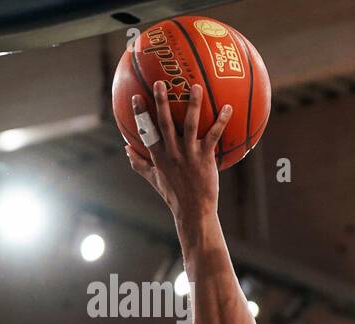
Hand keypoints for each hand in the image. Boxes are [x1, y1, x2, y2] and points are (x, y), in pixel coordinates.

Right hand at [126, 81, 231, 219]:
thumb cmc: (174, 195)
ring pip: (190, 124)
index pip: (146, 130)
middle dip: (161, 101)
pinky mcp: (205, 158)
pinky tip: (229, 108)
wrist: (194, 211)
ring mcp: (189, 154)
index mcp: (158, 155)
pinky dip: (222, 121)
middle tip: (161, 82)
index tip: (136, 96)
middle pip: (165, 122)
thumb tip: (125, 148)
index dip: (140, 113)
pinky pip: (214, 135)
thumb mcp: (153, 179)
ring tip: (196, 86)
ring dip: (193, 104)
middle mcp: (172, 152)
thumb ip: (139, 163)